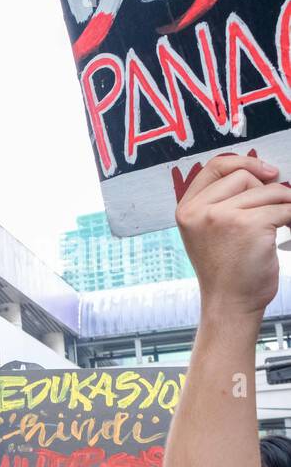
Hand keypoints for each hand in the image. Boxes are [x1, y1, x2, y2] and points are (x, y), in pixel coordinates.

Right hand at [176, 154, 290, 318]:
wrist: (229, 303)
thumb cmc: (224, 270)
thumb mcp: (208, 231)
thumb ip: (221, 202)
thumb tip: (262, 173)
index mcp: (187, 210)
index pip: (215, 166)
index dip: (243, 162)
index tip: (265, 172)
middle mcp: (199, 211)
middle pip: (244, 176)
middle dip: (265, 191)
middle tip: (271, 212)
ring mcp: (221, 217)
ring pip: (268, 191)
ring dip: (282, 205)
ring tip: (277, 225)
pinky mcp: (248, 225)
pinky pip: (283, 208)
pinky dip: (290, 219)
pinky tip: (284, 232)